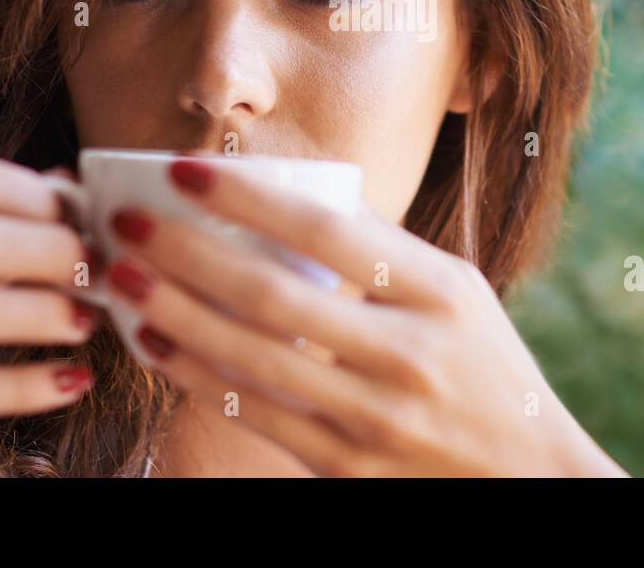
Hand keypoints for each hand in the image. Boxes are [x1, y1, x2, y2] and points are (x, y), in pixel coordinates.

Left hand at [102, 157, 627, 477]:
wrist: (524, 475)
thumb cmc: (484, 364)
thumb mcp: (457, 289)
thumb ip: (384, 245)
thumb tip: (295, 195)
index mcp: (439, 292)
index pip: (328, 231)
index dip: (248, 197)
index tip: (185, 168)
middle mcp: (407, 354)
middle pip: (274, 295)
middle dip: (186, 253)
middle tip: (127, 222)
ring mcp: (374, 416)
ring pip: (250, 358)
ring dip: (174, 313)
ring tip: (120, 277)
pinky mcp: (345, 464)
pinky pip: (253, 412)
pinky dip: (195, 374)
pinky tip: (155, 342)